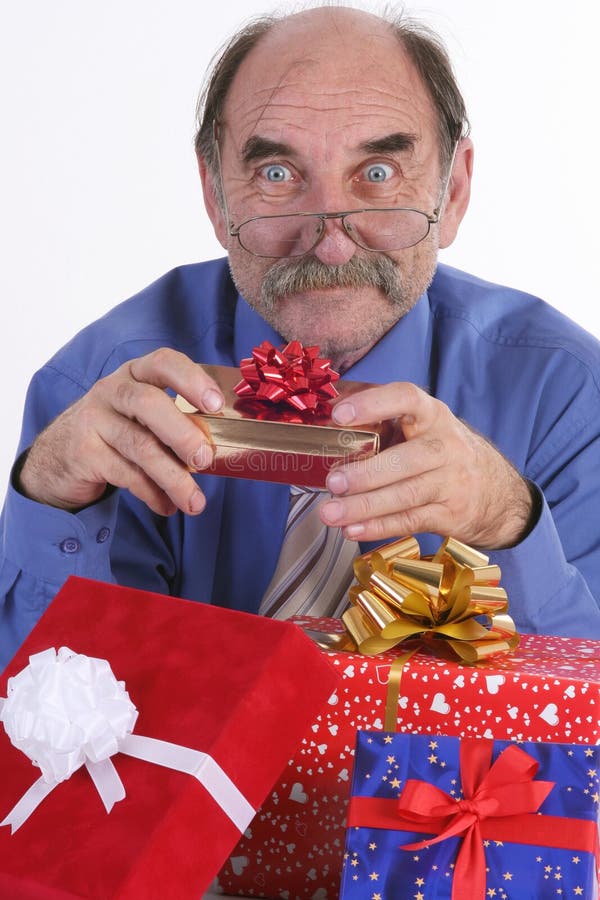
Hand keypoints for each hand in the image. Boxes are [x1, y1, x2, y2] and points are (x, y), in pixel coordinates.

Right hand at [18, 348, 223, 515]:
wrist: (59, 458)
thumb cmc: (117, 433)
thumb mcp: (142, 416)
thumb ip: (175, 422)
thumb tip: (220, 450)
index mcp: (136, 374)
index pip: (164, 363)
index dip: (192, 380)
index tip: (216, 404)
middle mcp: (112, 390)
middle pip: (148, 404)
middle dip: (182, 433)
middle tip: (206, 458)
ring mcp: (93, 419)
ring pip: (139, 446)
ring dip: (173, 478)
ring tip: (195, 503)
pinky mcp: (84, 452)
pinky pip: (125, 474)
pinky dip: (152, 494)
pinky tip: (167, 506)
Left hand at [320, 382, 533, 549]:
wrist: (496, 491)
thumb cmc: (440, 451)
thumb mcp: (421, 426)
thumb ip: (381, 416)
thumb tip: (329, 403)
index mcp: (432, 415)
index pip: (406, 398)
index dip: (373, 403)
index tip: (340, 414)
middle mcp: (446, 446)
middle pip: (407, 459)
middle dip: (367, 473)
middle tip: (332, 482)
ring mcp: (451, 482)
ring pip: (406, 495)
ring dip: (365, 506)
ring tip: (330, 513)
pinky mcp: (450, 514)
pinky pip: (411, 521)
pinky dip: (379, 527)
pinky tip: (351, 530)